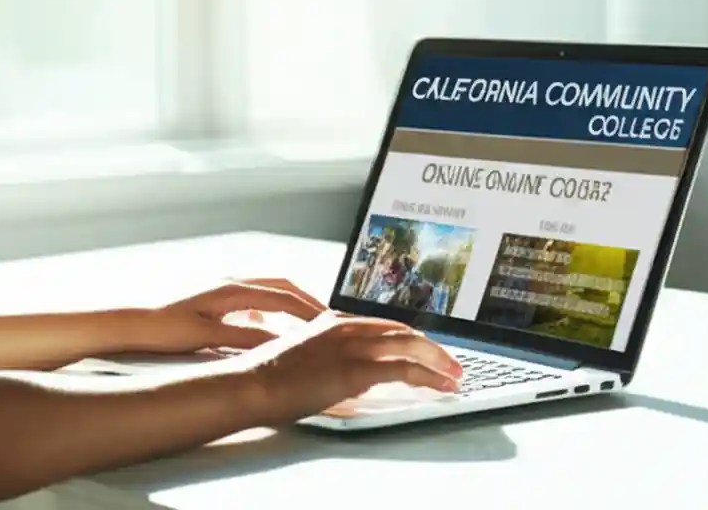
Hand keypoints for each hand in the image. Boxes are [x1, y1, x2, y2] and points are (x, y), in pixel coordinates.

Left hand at [139, 278, 327, 353]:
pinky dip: (270, 310)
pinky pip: (253, 300)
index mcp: (232, 290)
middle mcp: (231, 284)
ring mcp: (224, 290)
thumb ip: (244, 339)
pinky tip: (268, 328)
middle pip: (279, 286)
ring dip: (289, 304)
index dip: (307, 309)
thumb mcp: (208, 336)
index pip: (281, 296)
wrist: (136, 323)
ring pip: (267, 291)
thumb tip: (279, 342)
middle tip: (327, 318)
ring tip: (306, 323)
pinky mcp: (217, 300)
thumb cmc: (166, 328)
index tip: (328, 321)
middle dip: (305, 301)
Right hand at [238, 312, 462, 424]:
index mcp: (335, 321)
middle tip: (451, 363)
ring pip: (411, 345)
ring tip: (455, 376)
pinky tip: (439, 386)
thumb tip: (349, 374)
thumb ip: (330, 357)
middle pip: (403, 331)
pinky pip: (403, 369)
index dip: (411, 338)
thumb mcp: (304, 356)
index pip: (386, 326)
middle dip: (433, 347)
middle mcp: (347, 327)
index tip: (427, 350)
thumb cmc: (269, 376)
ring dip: (438, 361)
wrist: (252, 383)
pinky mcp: (355, 369)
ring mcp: (352, 346)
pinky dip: (428, 377)